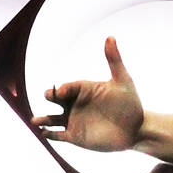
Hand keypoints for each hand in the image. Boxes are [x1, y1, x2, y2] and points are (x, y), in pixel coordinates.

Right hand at [30, 36, 143, 151]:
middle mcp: (74, 104)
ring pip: (51, 119)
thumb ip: (114, 60)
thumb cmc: (130, 103)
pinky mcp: (75, 136)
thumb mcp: (123, 80)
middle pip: (54, 99)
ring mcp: (73, 120)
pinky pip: (57, 136)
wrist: (136, 128)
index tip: (60, 91)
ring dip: (42, 120)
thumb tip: (110, 37)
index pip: (66, 87)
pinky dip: (49, 135)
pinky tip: (43, 134)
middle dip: (50, 96)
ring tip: (35, 121)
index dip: (62, 88)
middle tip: (50, 96)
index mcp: (82, 90)